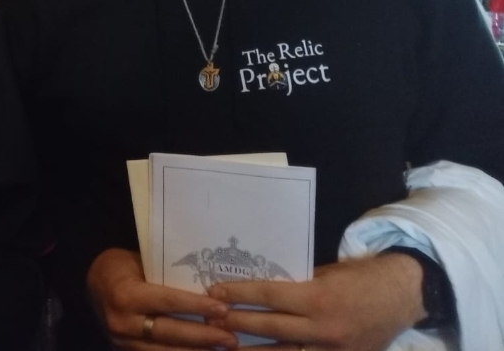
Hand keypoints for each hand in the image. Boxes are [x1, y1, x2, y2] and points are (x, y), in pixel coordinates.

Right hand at [86, 248, 236, 348]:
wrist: (93, 284)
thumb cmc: (121, 266)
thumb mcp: (140, 263)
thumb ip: (166, 278)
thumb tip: (207, 286)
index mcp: (125, 295)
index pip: (166, 302)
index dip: (196, 307)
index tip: (222, 309)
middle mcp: (122, 322)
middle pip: (169, 332)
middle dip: (203, 337)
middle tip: (231, 338)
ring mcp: (122, 342)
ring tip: (222, 349)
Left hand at [207, 253, 425, 349]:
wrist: (404, 295)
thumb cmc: (360, 277)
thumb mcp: (326, 273)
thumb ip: (296, 285)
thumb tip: (261, 290)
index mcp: (319, 298)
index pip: (269, 295)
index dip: (239, 295)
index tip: (215, 293)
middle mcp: (324, 329)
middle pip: (270, 328)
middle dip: (238, 323)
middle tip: (211, 320)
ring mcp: (334, 350)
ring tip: (226, 347)